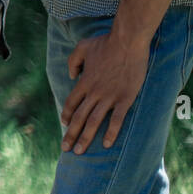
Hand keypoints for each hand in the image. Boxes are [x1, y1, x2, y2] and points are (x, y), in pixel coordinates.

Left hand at [60, 31, 149, 153]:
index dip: (66, 115)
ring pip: (94, 122)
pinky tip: (106, 144)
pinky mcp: (125, 98)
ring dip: (86, 138)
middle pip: (79, 117)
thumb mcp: (82, 47)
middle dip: (71, 134)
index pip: (71, 103)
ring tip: (80, 151)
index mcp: (84, 82)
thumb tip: (72, 76)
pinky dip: (111, 133)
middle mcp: (94, 92)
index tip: (64, 125)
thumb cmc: (105, 43)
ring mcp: (110, 97)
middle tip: (66, 149)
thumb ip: (73, 62)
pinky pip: (117, 120)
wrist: (128, 42)